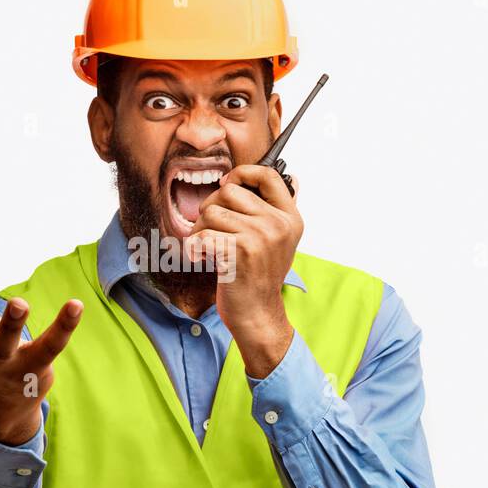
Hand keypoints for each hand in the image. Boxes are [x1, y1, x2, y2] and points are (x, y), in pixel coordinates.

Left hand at [184, 165, 302, 376]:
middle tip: (212, 229)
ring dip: (200, 229)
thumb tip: (293, 176)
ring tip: (209, 247)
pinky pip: (202, 234)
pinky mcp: (238, 253)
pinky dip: (193, 247)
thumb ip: (281, 209)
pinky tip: (201, 258)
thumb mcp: (281, 240)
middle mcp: (278, 225)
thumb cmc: (260, 276)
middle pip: (229, 191)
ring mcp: (260, 238)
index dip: (242, 173)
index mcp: (290, 218)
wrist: (257, 313)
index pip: (268, 175)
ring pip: (210, 212)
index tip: (227, 185)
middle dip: (211, 207)